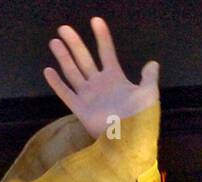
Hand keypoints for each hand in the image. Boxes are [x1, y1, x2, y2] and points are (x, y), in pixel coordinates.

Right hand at [44, 17, 159, 139]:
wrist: (130, 141)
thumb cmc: (141, 118)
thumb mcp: (149, 94)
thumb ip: (148, 78)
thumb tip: (153, 64)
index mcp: (115, 79)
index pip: (107, 52)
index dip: (102, 37)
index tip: (96, 20)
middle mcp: (100, 85)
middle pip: (84, 59)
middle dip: (75, 43)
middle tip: (64, 28)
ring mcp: (89, 96)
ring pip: (73, 72)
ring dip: (64, 57)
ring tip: (54, 41)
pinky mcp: (80, 109)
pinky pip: (66, 94)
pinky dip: (56, 83)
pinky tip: (48, 70)